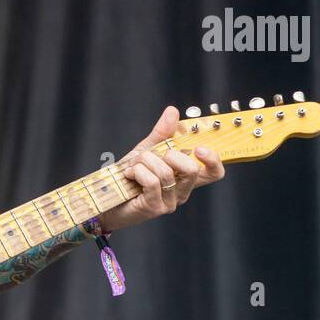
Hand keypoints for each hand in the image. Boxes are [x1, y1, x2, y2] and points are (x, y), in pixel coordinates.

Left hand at [97, 106, 225, 232]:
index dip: (213, 160)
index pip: (214, 173)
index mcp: (185, 178)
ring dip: (144, 161)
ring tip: (132, 166)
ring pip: (166, 172)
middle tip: (150, 156)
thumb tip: (173, 111)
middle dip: (169, 155)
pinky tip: (129, 175)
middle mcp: (182, 192)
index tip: (198, 148)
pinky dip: (137, 171)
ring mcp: (170, 202)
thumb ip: (162, 133)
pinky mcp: (155, 208)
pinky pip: (151, 181)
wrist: (105, 197)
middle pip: (192, 170)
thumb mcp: (146, 150)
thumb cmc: (129, 176)